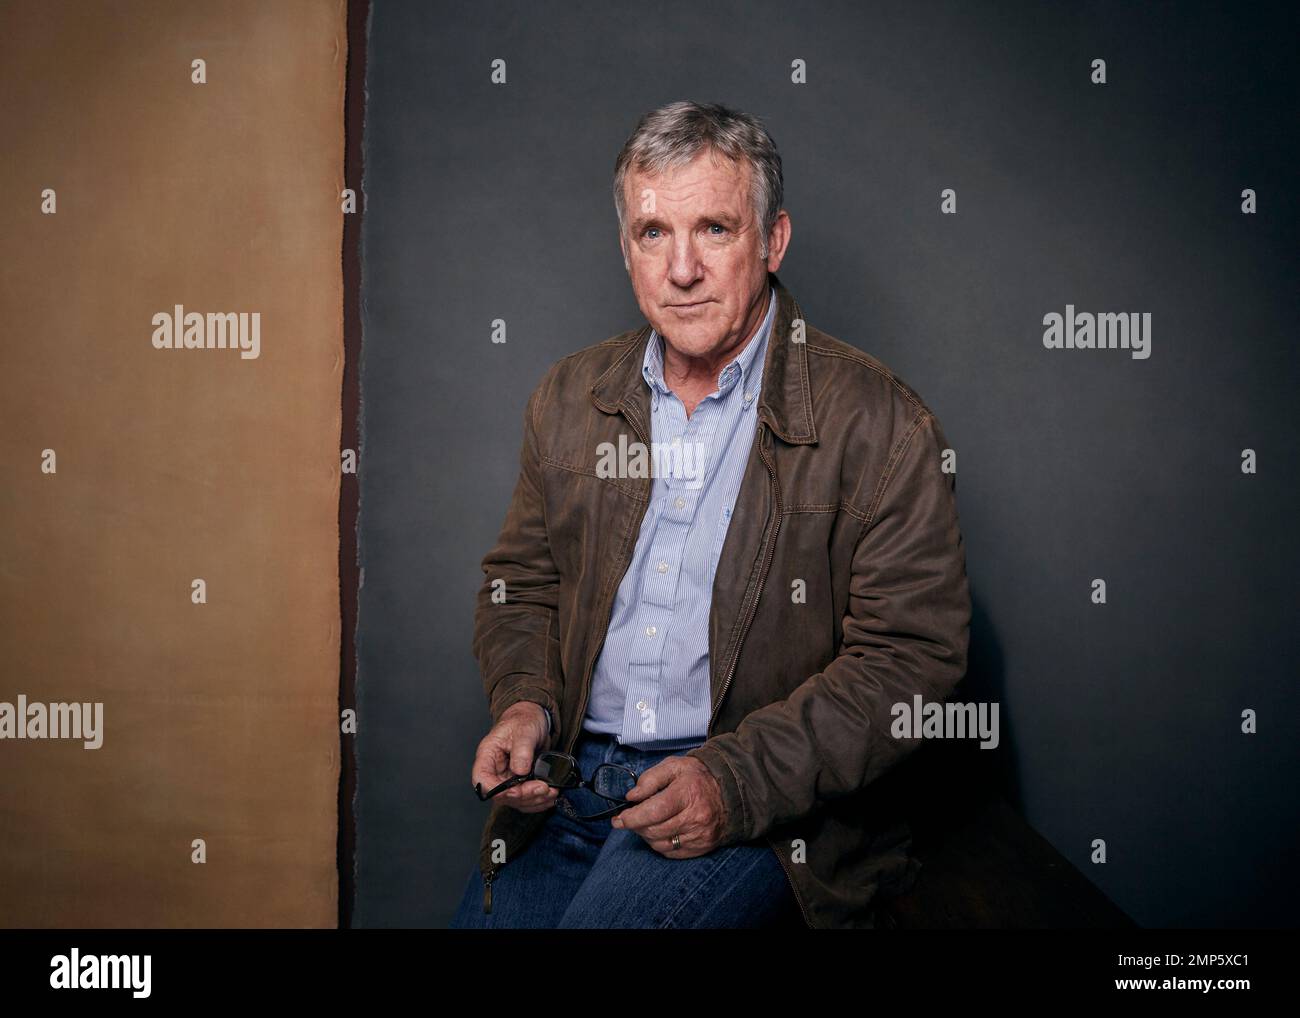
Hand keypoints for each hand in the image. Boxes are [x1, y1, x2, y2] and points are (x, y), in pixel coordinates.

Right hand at [470, 701, 557, 813]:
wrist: (534, 720)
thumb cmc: (523, 721)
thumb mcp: (524, 730)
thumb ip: (522, 750)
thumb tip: (520, 771)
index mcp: (487, 755)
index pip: (482, 779)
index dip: (497, 790)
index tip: (517, 790)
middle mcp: (495, 770)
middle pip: (501, 795)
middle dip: (524, 796)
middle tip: (543, 788)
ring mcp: (507, 779)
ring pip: (515, 801)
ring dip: (534, 800)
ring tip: (552, 792)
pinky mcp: (520, 783)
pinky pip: (526, 799)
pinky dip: (538, 801)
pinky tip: (550, 796)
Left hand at [610, 755, 726, 856]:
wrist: (729, 791)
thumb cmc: (697, 777)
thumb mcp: (673, 766)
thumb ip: (650, 779)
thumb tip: (632, 797)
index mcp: (688, 794)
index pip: (655, 811)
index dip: (633, 818)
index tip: (619, 819)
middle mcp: (696, 817)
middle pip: (655, 830)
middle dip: (636, 826)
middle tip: (629, 818)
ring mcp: (700, 835)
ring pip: (660, 844)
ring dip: (646, 835)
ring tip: (646, 822)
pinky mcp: (702, 847)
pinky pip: (671, 852)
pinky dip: (659, 843)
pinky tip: (659, 831)